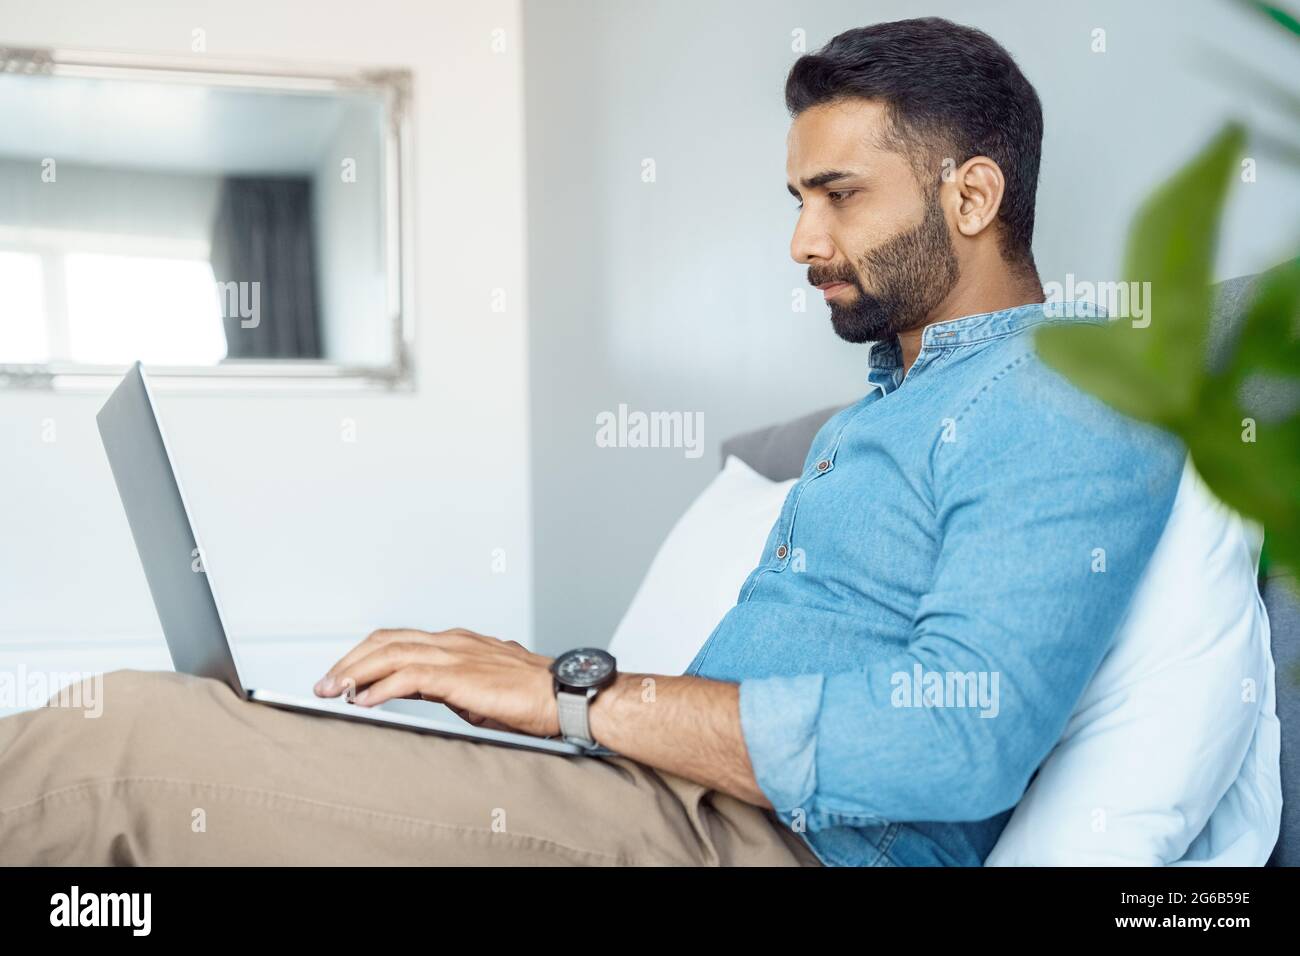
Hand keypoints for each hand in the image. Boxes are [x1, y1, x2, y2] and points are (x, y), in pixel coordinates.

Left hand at [314, 628, 559, 736]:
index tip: (343, 676)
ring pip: (391, 654)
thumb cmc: (531, 696)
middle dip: (350, 662)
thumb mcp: (479, 689)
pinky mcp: (460, 676)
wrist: (565, 695)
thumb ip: (446, 685)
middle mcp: (452, 642)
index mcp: (457, 643)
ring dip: (355, 673)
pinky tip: (363, 700)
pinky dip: (380, 688)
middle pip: (386, 641)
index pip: (399, 640)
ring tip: (333, 691)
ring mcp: (456, 655)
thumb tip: (418, 692)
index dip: (366, 655)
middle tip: (325, 683)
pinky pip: (409, 677)